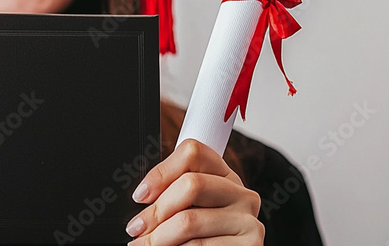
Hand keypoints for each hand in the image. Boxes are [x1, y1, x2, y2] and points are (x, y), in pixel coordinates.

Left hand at [125, 139, 263, 245]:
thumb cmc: (202, 237)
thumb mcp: (189, 209)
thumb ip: (174, 195)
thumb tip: (142, 198)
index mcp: (225, 176)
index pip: (193, 152)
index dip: (161, 172)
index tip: (140, 195)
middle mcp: (241, 194)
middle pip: (191, 184)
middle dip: (156, 210)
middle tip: (136, 227)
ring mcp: (248, 220)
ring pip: (190, 220)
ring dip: (159, 237)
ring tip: (143, 245)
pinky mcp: (251, 245)